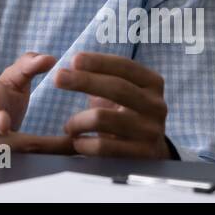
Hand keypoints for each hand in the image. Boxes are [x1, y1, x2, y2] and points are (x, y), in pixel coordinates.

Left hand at [53, 52, 170, 158]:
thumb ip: (102, 77)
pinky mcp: (142, 154)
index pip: (125, 67)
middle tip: (58, 78)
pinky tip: (77, 141)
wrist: (149, 148)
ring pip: (105, 119)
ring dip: (78, 120)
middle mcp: (156, 105)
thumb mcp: (122, 91)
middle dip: (84, 81)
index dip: (99, 62)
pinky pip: (104, 147)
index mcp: (152, 83)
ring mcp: (151, 131)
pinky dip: (85, 143)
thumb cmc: (125, 111)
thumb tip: (68, 70)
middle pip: (117, 88)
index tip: (74, 60)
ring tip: (68, 125)